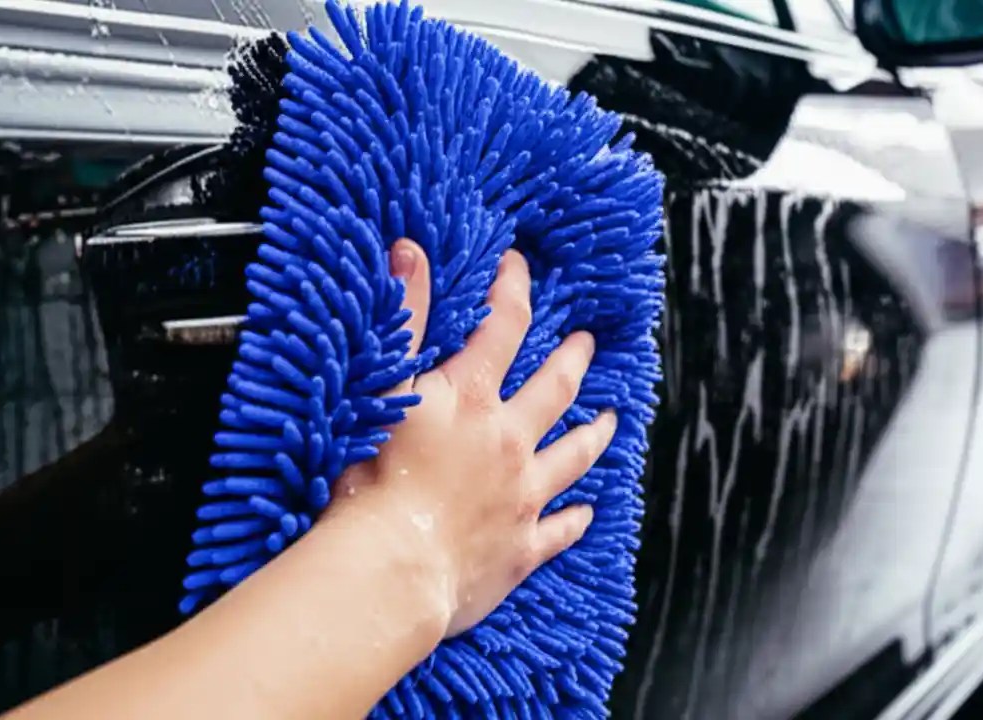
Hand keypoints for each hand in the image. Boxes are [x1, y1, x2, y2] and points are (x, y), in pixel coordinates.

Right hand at [327, 239, 617, 637]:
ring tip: (610, 419)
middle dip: (572, 359)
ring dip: (593, 434)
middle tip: (586, 342)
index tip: (518, 267)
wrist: (391, 568)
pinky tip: (587, 512)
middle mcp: (509, 440)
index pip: (503, 326)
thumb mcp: (382, 388)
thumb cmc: (372, 481)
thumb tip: (411, 251)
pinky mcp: (522, 547)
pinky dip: (576, 518)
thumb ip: (403, 320)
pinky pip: (560, 529)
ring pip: (573, 456)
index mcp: (473, 399)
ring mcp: (522, 496)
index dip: (513, 290)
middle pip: (554, 389)